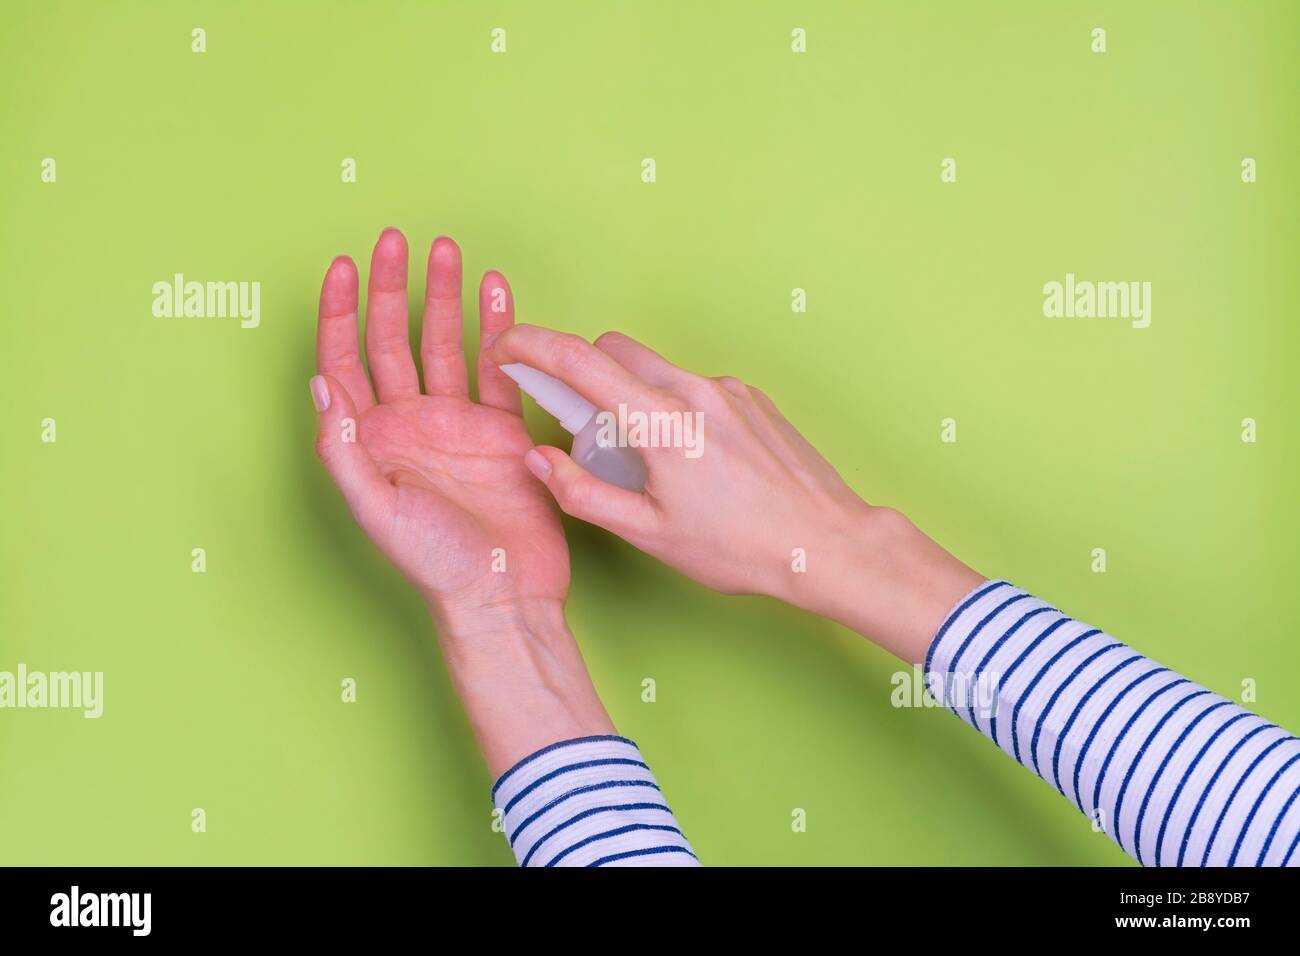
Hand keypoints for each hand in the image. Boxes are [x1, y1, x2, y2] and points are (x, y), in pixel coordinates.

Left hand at [311, 229, 567, 631]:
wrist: (503, 595)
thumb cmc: (436, 564)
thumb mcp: (377, 510)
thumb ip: (344, 449)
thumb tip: (319, 383)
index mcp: (371, 441)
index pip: (345, 362)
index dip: (339, 313)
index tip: (343, 267)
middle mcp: (409, 425)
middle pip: (393, 341)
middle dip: (392, 289)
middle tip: (396, 242)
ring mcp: (456, 425)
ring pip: (445, 345)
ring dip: (445, 298)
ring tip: (449, 251)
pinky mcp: (501, 432)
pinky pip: (498, 371)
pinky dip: (499, 330)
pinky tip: (496, 294)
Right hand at [485, 325, 984, 662]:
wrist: (825, 542)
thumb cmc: (741, 548)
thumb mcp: (648, 534)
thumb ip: (582, 493)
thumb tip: (539, 459)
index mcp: (660, 421)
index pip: (577, 359)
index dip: (528, 345)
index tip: (504, 349)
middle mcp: (693, 390)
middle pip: (613, 349)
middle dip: (582, 371)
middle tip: (579, 423)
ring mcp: (726, 389)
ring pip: (655, 367)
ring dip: (630, 391)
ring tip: (644, 455)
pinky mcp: (751, 397)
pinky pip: (693, 385)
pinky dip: (673, 405)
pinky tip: (692, 458)